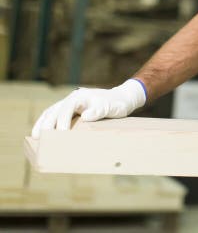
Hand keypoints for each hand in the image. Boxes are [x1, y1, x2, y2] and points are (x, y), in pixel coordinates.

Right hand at [31, 79, 146, 138]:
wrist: (122, 99)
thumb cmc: (116, 104)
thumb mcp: (112, 107)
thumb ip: (100, 110)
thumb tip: (85, 116)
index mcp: (81, 97)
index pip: (67, 108)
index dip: (62, 121)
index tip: (61, 134)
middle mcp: (72, 98)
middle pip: (55, 110)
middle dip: (47, 124)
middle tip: (42, 139)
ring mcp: (70, 104)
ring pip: (51, 112)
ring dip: (43, 123)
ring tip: (36, 137)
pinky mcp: (71, 110)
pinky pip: (55, 115)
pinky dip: (47, 122)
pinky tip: (42, 132)